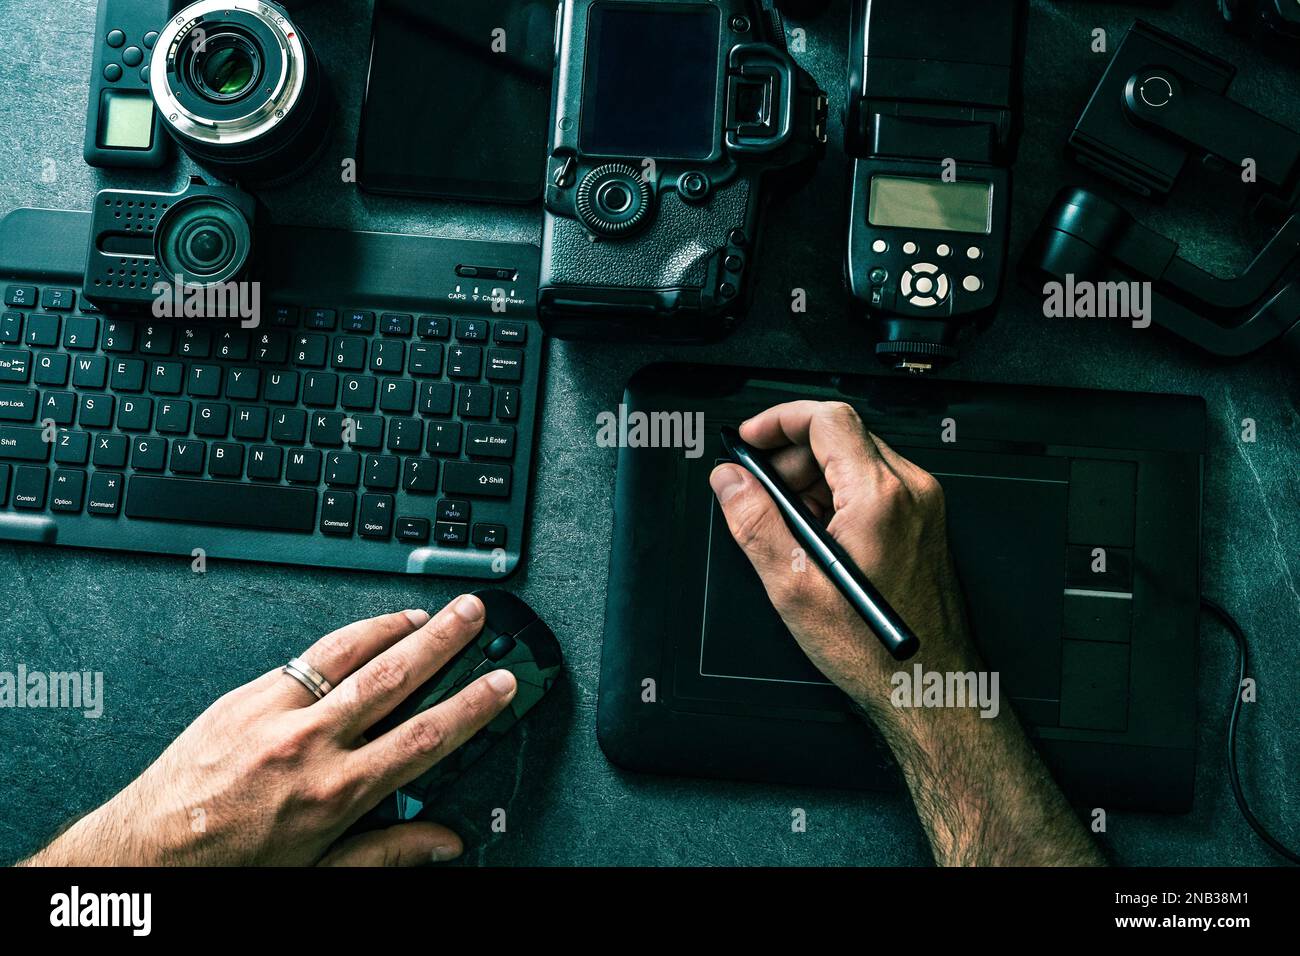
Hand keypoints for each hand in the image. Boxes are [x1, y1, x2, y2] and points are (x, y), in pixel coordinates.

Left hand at [24, 594, 516, 866]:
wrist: (143, 856)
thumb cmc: (228, 867)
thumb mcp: (318, 872)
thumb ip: (387, 851)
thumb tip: (442, 843)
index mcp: (335, 793)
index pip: (424, 737)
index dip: (471, 706)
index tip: (499, 683)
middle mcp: (309, 746)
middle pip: (393, 677)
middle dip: (443, 640)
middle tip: (474, 612)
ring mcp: (274, 714)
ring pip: (347, 654)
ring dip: (394, 627)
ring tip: (426, 611)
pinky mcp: (243, 697)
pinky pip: (304, 657)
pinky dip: (342, 640)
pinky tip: (362, 634)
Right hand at [709, 401, 974, 722]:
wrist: (927, 684)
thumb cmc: (873, 648)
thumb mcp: (793, 586)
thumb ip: (755, 523)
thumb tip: (729, 481)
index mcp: (879, 496)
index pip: (827, 419)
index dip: (779, 420)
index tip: (749, 439)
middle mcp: (909, 491)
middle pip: (839, 435)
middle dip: (790, 455)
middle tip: (758, 490)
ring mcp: (922, 505)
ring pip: (855, 458)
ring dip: (811, 478)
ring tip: (787, 524)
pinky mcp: (924, 521)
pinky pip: (873, 484)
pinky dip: (837, 495)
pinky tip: (817, 536)